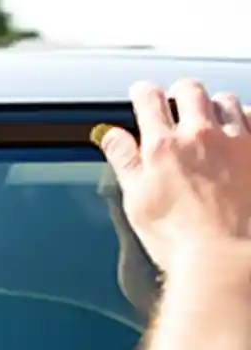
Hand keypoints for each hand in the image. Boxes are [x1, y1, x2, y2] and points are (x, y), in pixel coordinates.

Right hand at [95, 79, 250, 286]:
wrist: (228, 259)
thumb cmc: (181, 239)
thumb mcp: (137, 201)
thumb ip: (124, 161)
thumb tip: (111, 136)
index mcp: (162, 146)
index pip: (148, 99)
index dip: (143, 91)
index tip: (142, 93)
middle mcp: (199, 136)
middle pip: (189, 90)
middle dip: (180, 92)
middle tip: (177, 100)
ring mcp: (236, 142)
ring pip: (226, 101)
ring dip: (215, 105)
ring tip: (211, 117)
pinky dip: (246, 119)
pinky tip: (241, 132)